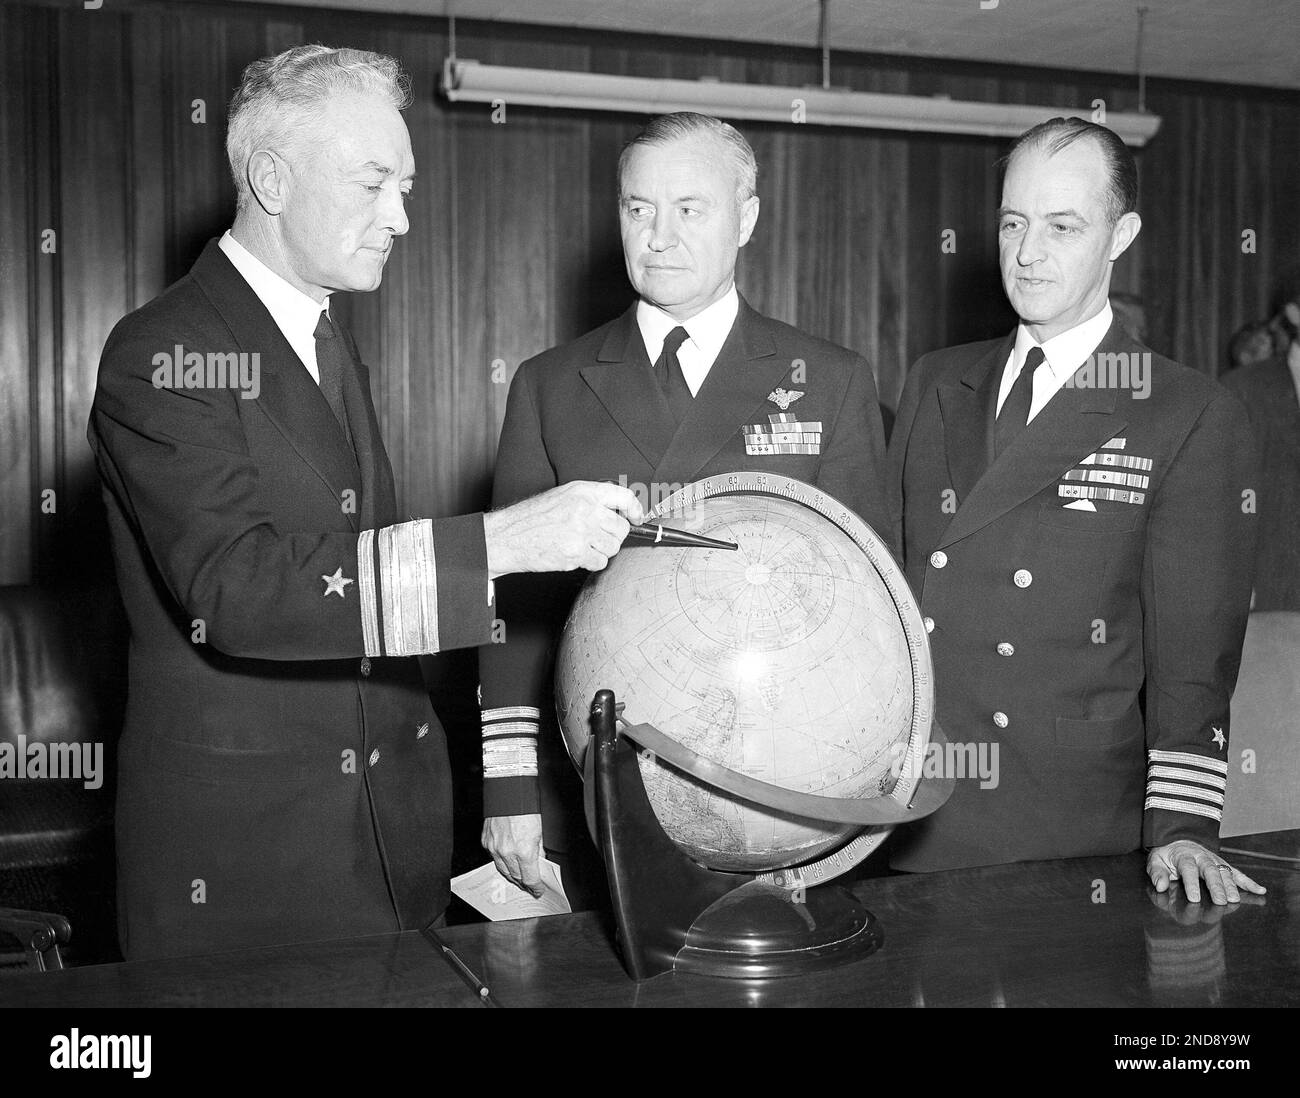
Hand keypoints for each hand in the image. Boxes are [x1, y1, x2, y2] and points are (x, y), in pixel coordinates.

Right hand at [482, 813, 543, 896]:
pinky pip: (494, 857)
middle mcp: (507, 851)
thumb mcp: (539, 831)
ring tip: (519, 877)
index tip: (539, 889)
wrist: (507, 791)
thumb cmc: (524, 806)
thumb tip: (538, 861)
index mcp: (524, 850)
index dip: (535, 886)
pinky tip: (508, 861)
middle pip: (516, 877)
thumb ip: (538, 849)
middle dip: (524, 883)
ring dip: (512, 875)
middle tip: (530, 886)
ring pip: (503, 870)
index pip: (530, 878)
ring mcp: (494, 847)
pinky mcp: (486, 841)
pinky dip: (502, 861)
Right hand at [483, 481, 643, 577]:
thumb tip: (617, 512)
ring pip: (612, 548)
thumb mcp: (562, 496)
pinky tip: (573, 555)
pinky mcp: (576, 553)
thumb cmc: (531, 518)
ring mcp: (581, 531)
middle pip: (621, 528)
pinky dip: (590, 563)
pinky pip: (599, 562)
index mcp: (583, 491)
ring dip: (601, 551)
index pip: (623, 497)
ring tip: (580, 545)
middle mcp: (585, 509)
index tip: (636, 518)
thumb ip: (590, 501)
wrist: (507, 536)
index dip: (635, 510)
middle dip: (613, 536)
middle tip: (596, 538)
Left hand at [1146, 840, 1266, 904]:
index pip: (1189, 869)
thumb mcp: (1155, 860)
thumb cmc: (1167, 855)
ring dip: (1231, 886)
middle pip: (1211, 871)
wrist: (1179, 840)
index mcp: (1184, 856)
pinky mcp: (1224, 865)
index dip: (1192, 884)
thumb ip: (1157, 873)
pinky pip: (1238, 873)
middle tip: (1220, 901)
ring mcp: (1215, 861)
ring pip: (1225, 872)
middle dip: (1216, 886)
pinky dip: (1249, 882)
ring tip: (1235, 900)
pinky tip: (1260, 891)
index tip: (1194, 898)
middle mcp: (1202, 857)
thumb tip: (1160, 886)